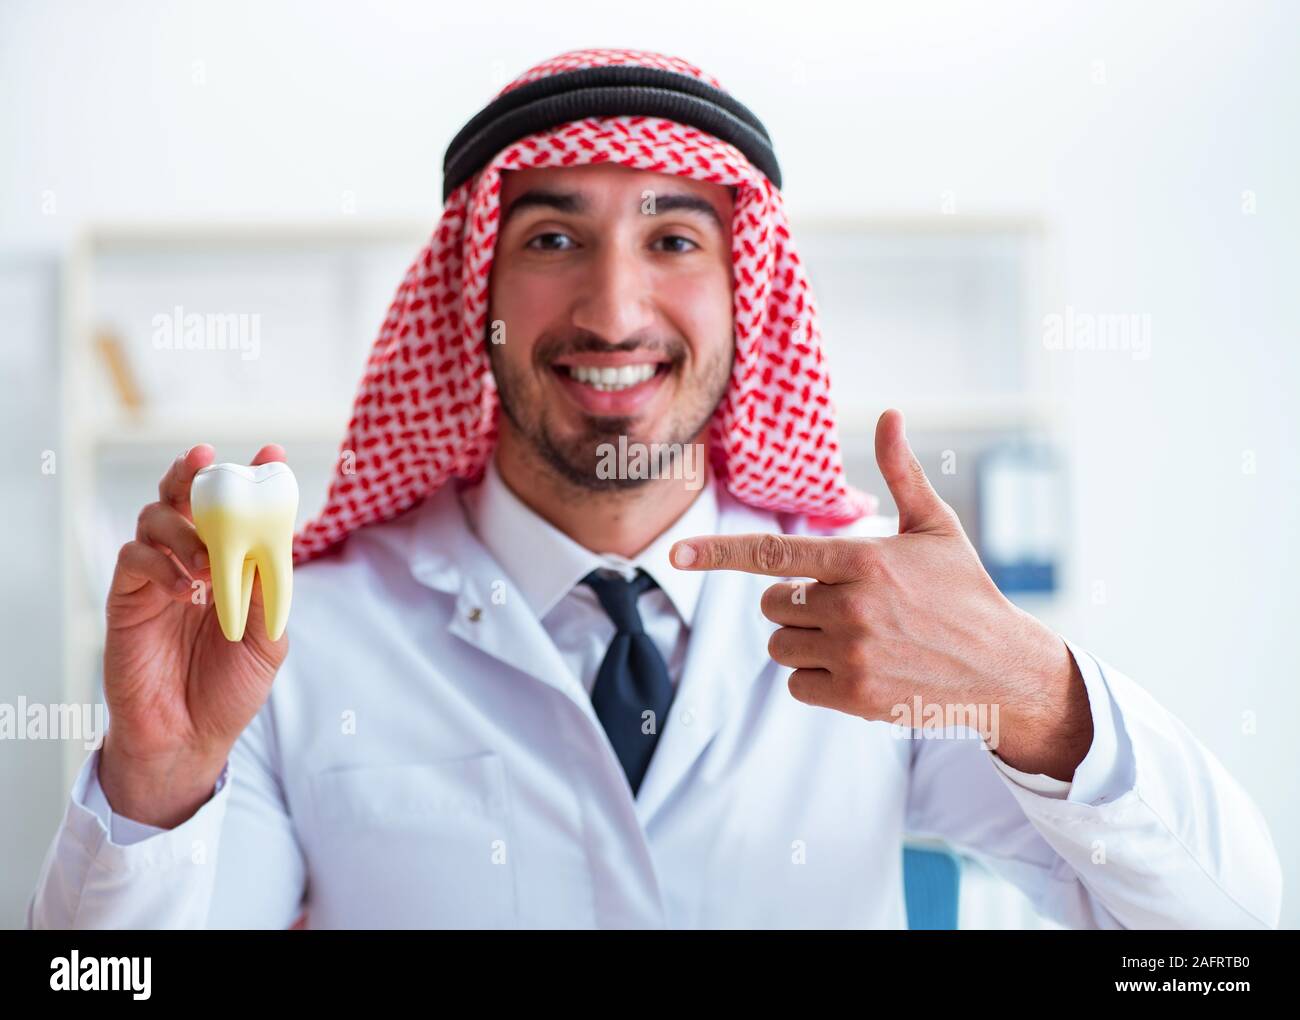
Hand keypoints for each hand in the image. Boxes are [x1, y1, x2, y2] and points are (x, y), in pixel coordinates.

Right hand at [98, 443, 290, 826]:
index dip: (253, 478)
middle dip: (196, 472)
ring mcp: (157, 577)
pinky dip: (160, 562)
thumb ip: (269, 592)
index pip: (240, 511)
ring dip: (182, 527)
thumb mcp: (267, 640)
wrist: (188, 738)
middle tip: (209, 459)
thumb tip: (276, 545)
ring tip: (206, 561)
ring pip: (154, 519)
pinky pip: (134, 558)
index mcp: (231, 566)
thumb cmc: (229, 689)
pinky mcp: (127, 598)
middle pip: (185, 498)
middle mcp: (192, 562)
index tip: (273, 453)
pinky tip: (185, 587)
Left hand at [671, 409, 1091, 780]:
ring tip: (857, 637)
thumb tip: (890, 415)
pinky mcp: (855, 696)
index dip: (717, 552)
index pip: (771, 552)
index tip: (675, 554)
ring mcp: (852, 654)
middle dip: (795, 605)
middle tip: (845, 606)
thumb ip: (901, 474)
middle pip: (770, 606)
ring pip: (781, 646)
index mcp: (863, 558)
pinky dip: (817, 679)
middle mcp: (851, 606)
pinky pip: (797, 684)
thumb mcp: (936, 527)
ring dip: (804, 642)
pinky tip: (859, 669)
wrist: (1003, 669)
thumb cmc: (965, 591)